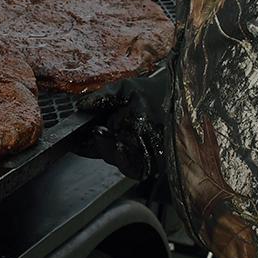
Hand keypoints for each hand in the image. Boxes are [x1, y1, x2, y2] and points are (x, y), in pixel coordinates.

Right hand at [73, 65, 171, 181]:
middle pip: (103, 153)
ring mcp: (139, 154)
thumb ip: (105, 97)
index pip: (94, 141)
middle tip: (94, 130)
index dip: (83, 142)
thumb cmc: (158, 89)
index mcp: (118, 128)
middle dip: (97, 144)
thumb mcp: (128, 89)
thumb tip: (82, 105)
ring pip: (115, 161)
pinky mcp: (152, 163)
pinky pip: (133, 168)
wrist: (184, 94)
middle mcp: (126, 143)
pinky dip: (125, 159)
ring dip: (108, 150)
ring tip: (106, 134)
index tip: (73, 139)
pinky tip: (122, 146)